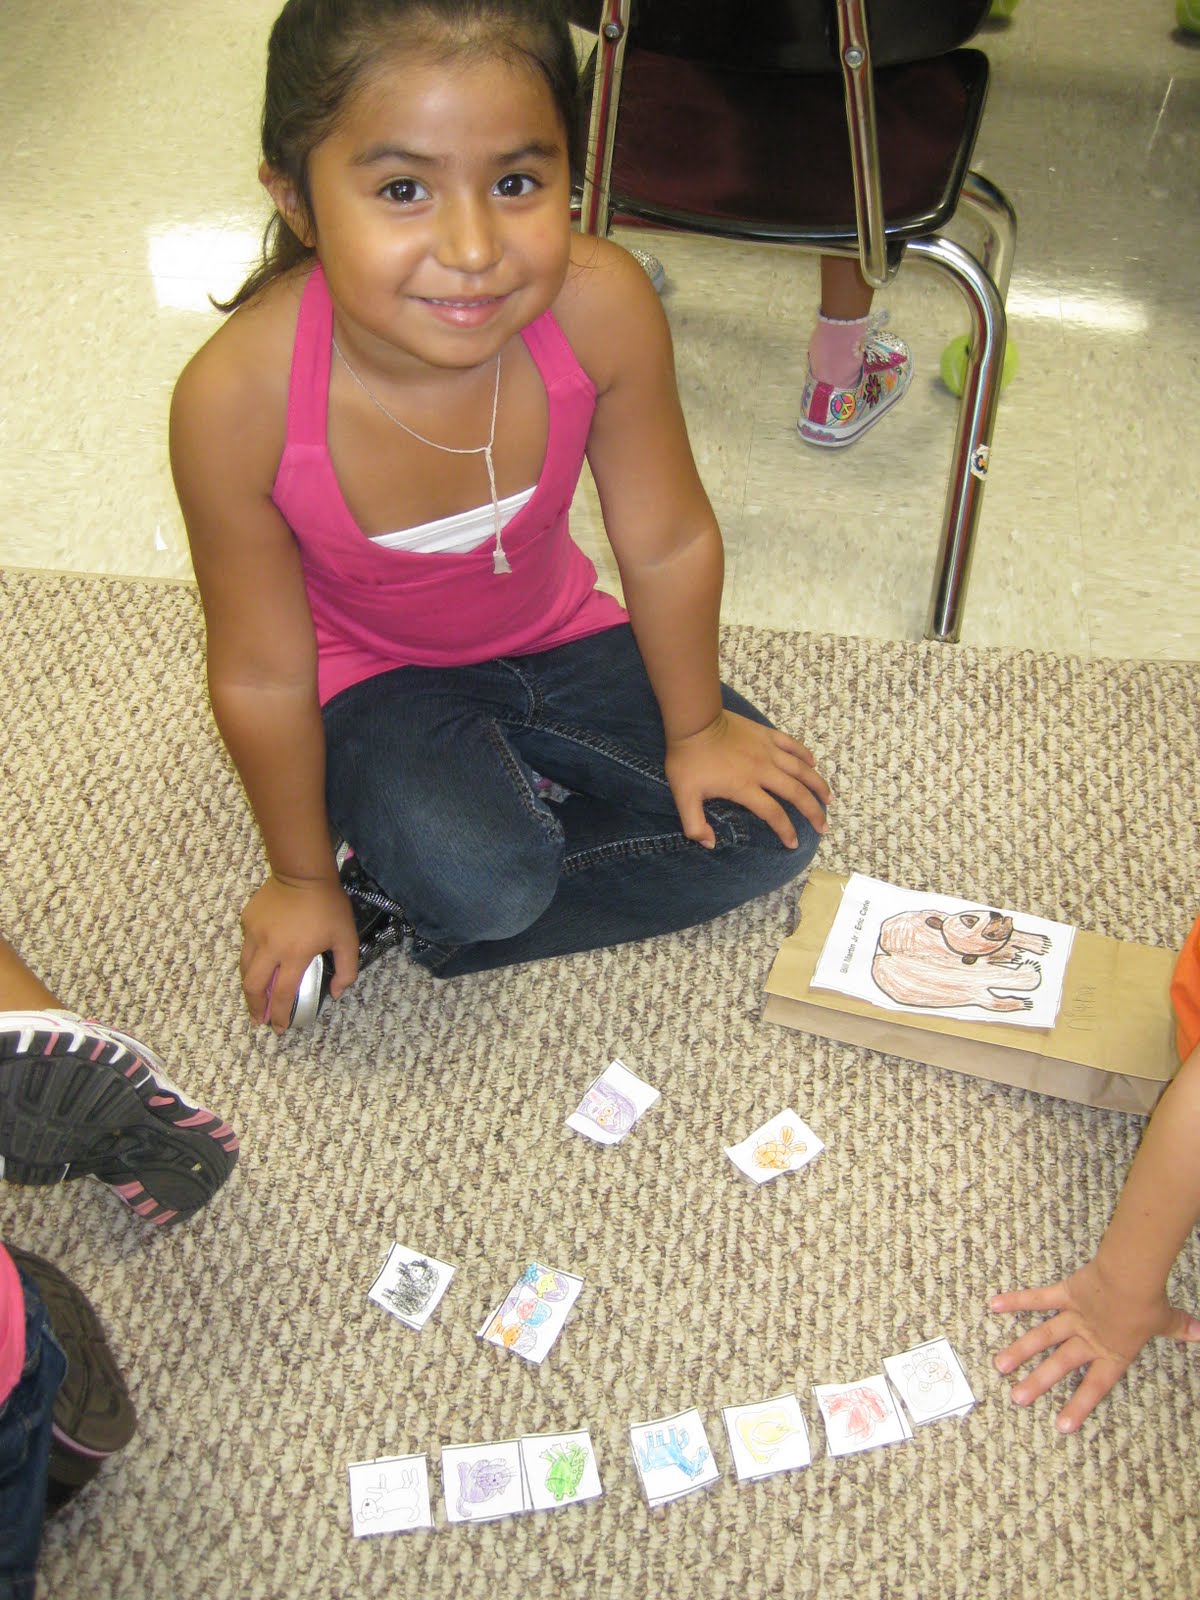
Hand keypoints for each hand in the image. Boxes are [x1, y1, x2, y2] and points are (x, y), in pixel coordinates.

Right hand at [239, 873, 359, 1031]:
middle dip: (255, 1008)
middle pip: (254, 987)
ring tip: (256, 998)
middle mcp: (270, 947)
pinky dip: (252, 958)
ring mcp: (254, 933)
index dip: (280, 1015)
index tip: (279, 1028)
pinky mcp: (247, 920)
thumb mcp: (347, 937)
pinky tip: (260, 961)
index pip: (283, 994)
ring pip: (244, 968)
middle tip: (259, 1019)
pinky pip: (246, 945)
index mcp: (295, 954)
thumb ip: (346, 969)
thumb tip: (335, 994)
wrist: (303, 871)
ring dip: (250, 987)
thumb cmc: (328, 905)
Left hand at [664, 710, 830, 849]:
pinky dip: (804, 755)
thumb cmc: (688, 759)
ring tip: (829, 799)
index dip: (786, 831)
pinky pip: (792, 745)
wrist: (694, 720)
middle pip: (796, 794)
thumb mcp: (684, 796)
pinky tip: (813, 763)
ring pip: (801, 770)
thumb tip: (710, 844)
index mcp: (745, 787)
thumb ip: (695, 824)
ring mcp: (767, 750)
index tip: (794, 844)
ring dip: (818, 785)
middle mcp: (763, 770)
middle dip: (813, 812)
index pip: (773, 814)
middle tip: (823, 826)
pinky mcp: (766, 734)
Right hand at [990, 1259, 1199, 1431]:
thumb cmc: (1150, 1302)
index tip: (1062, 1426)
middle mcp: (1089, 1339)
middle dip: (1038, 1382)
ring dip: (1020, 1351)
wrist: (1132, 1278)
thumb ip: (1180, 1329)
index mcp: (1113, 1352)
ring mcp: (1074, 1317)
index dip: (1079, 1406)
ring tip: (999, 1365)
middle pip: (1060, 1364)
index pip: (1095, 1385)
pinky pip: (1038, 1298)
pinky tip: (994, 1305)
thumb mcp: (1168, 1320)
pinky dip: (1016, 1301)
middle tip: (1016, 1398)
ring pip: (1042, 1337)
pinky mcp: (1065, 1293)